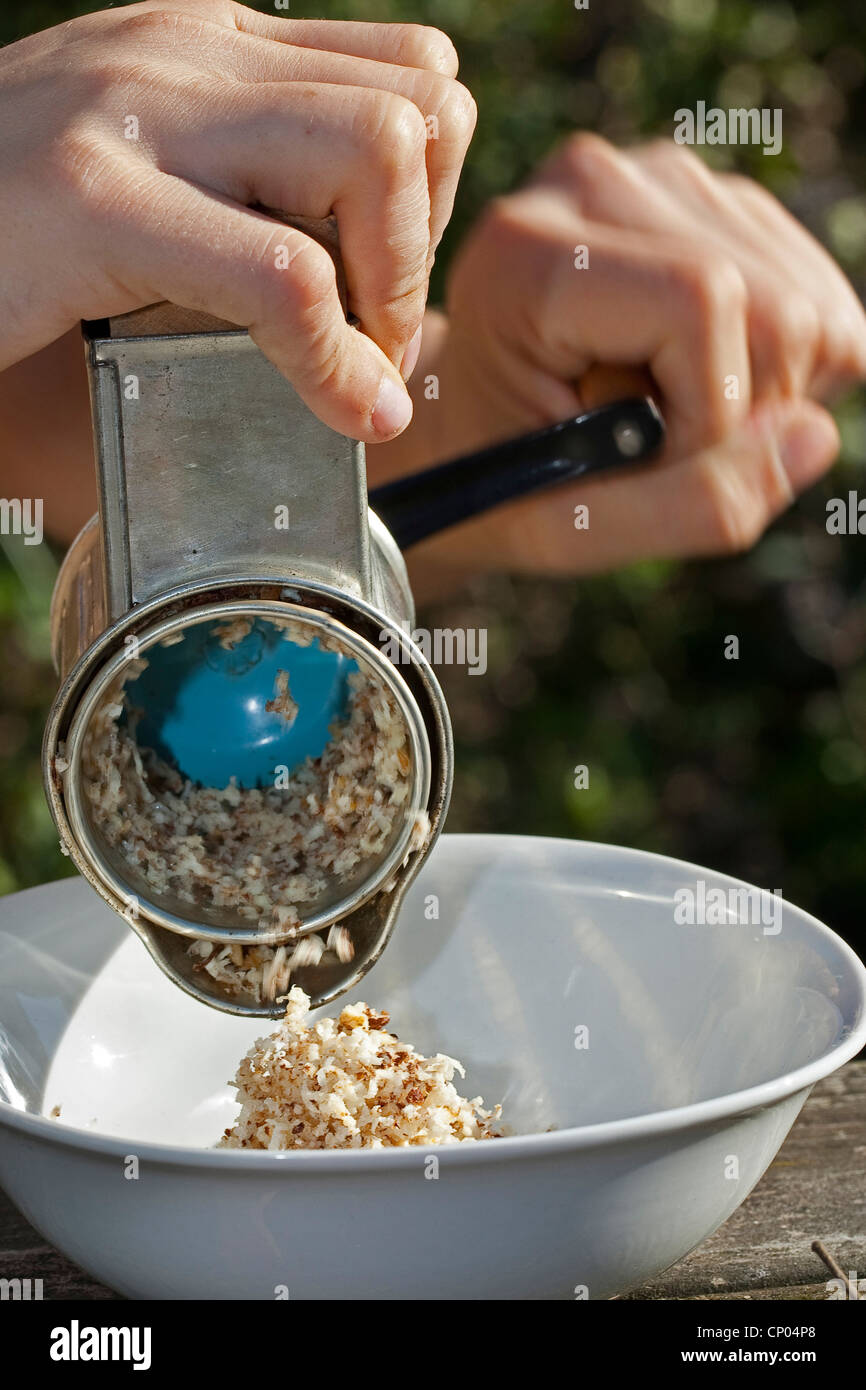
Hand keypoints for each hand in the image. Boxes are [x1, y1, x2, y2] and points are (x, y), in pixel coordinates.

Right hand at [0, 1, 474, 440]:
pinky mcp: (95, 200)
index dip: (432, 188)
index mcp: (210, 43)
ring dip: (390, 285)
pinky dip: (334, 359)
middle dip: (423, 245)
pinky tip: (337, 405)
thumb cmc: (11, 221)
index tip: (381, 279)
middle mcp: (188, 53)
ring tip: (347, 362)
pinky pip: (284, 276)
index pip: (414, 72)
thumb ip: (250, 190)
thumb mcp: (150, 176)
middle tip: (374, 334)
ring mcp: (140, 113)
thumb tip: (373, 276)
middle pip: (417, 104)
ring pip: (375, 153)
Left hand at [375, 135, 865, 576]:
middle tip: (653, 438)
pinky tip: (700, 380)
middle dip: (745, 407)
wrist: (464, 429)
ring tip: (664, 408)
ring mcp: (654, 174)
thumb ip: (688, 507)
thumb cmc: (502, 483)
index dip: (708, 409)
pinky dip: (782, 363)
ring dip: (763, 388)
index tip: (648, 454)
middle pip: (772, 300)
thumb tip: (815, 437)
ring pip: (807, 297)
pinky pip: (813, 290)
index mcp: (527, 254)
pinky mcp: (704, 194)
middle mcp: (590, 182)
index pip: (702, 301)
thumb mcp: (572, 527)